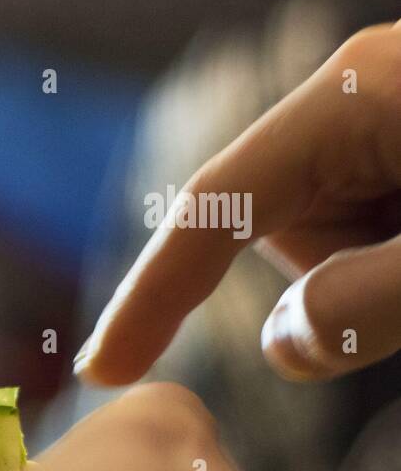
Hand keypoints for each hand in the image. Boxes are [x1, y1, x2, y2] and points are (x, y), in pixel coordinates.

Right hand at [76, 20, 400, 384]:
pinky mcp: (399, 154)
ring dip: (376, 282)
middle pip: (270, 230)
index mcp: (349, 100)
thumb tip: (282, 347)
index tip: (100, 370)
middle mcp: (349, 104)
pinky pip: (363, 234)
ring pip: (324, 243)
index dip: (148, 296)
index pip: (209, 209)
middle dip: (329, 284)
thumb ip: (364, 307)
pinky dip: (388, 272)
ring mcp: (377, 126)